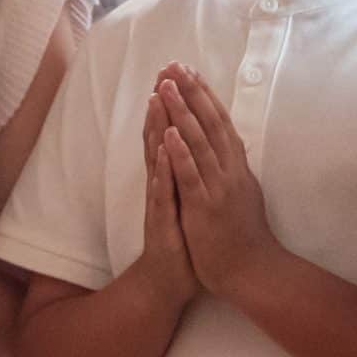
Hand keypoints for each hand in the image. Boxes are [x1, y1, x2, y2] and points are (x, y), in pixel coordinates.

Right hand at [134, 90, 197, 307]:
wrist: (170, 280)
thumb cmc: (185, 241)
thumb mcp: (192, 200)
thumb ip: (190, 173)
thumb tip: (199, 148)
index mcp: (175, 177)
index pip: (172, 134)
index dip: (175, 106)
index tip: (178, 76)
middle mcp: (164, 184)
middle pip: (161, 138)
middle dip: (163, 106)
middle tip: (162, 75)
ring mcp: (160, 201)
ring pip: (157, 159)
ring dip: (156, 129)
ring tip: (157, 100)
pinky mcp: (160, 222)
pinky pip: (161, 193)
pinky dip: (163, 172)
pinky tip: (164, 153)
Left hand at [154, 66, 280, 300]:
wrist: (254, 271)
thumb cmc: (245, 235)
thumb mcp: (244, 192)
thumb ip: (235, 167)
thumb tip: (233, 144)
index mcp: (236, 166)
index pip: (220, 121)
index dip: (204, 95)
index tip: (189, 71)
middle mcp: (230, 170)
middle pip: (209, 123)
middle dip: (190, 92)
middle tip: (174, 66)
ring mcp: (219, 187)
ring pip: (199, 142)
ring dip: (182, 112)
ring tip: (165, 86)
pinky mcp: (206, 207)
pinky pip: (192, 176)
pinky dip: (180, 153)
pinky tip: (168, 133)